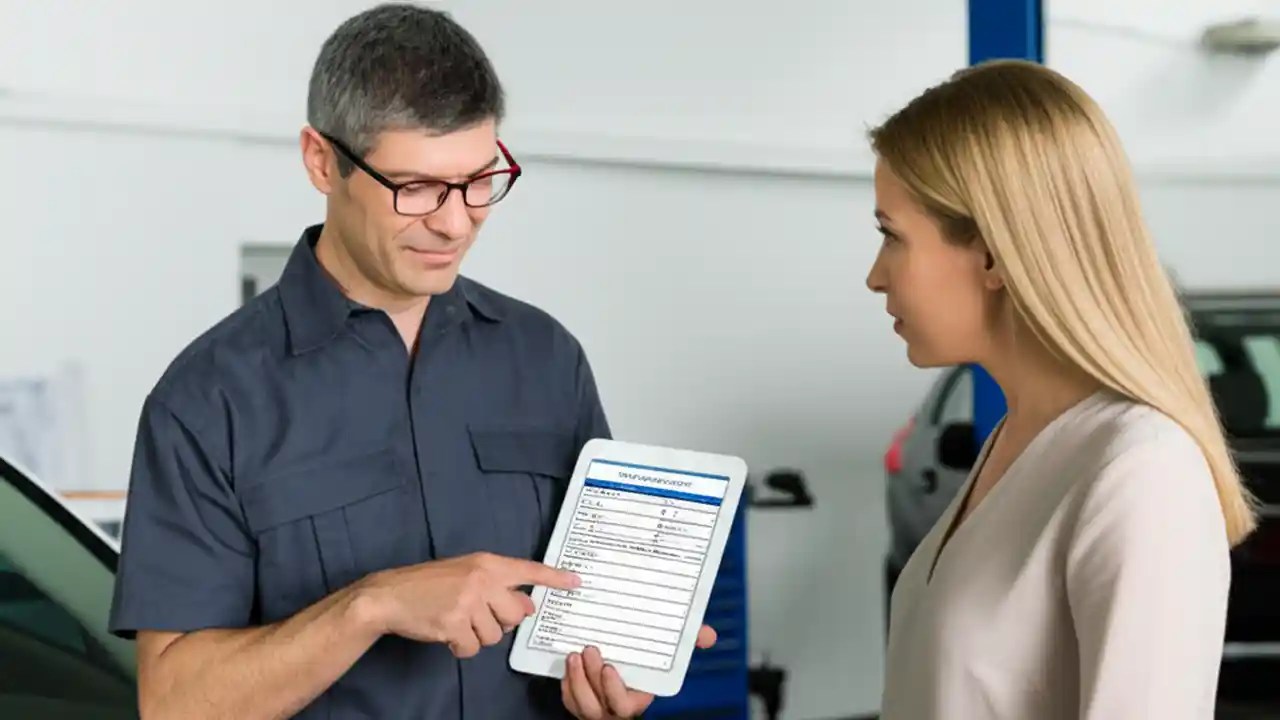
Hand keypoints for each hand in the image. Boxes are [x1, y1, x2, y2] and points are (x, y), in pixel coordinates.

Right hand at [359, 552, 579, 657]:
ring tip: (457, 620)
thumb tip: (526, 607)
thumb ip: (497, 586)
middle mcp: (482, 579)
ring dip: (477, 635)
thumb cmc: (429, 584)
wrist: (391, 595)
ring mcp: (468, 601)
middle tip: (477, 615)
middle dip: (499, 622)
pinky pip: (473, 648)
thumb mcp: (467, 573)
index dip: (554, 578)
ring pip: (495, 635)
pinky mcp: (454, 623)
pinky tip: (447, 632)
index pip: (528, 570)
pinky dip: (461, 647)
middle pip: (515, 615)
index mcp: (487, 563)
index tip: (575, 582)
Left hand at [562, 625, 716, 719]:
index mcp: (637, 697)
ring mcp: (596, 706)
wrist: (623, 656)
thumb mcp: (669, 652)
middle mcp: (615, 707)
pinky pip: (569, 699)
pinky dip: (567, 684)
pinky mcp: (580, 700)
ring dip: (575, 680)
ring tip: (573, 655)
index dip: (614, 690)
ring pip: (581, 704)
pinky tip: (567, 665)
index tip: (609, 669)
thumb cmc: (646, 660)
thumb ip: (687, 643)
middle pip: (597, 705)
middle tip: (589, 651)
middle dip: (588, 681)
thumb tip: (709, 635)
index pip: (624, 704)